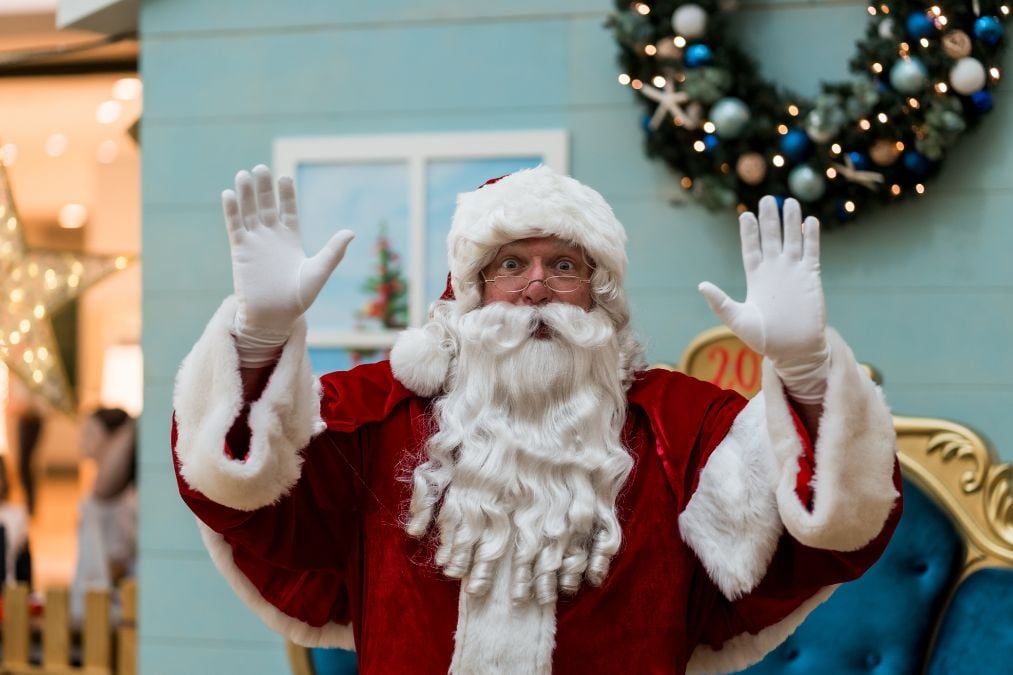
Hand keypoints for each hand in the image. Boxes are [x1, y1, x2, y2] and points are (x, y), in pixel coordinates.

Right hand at [223, 165, 353, 340]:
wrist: (275, 317)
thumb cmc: (299, 298)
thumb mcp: (318, 272)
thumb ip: (333, 251)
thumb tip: (351, 232)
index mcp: (292, 239)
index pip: (288, 210)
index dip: (286, 194)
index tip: (285, 177)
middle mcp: (272, 237)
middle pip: (267, 205)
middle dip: (264, 188)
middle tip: (261, 169)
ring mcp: (255, 242)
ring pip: (249, 212)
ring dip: (246, 194)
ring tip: (243, 175)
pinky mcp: (240, 251)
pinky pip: (235, 227)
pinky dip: (231, 211)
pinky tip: (228, 194)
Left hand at [698, 196, 828, 401]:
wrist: (793, 351)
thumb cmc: (764, 339)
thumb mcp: (737, 320)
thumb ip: (720, 302)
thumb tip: (701, 285)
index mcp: (755, 278)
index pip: (751, 249)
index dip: (749, 233)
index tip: (745, 215)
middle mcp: (773, 271)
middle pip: (771, 238)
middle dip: (769, 219)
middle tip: (767, 198)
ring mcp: (792, 272)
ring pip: (792, 240)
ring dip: (791, 222)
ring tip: (790, 202)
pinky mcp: (810, 277)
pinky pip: (811, 252)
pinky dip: (811, 237)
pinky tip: (810, 222)